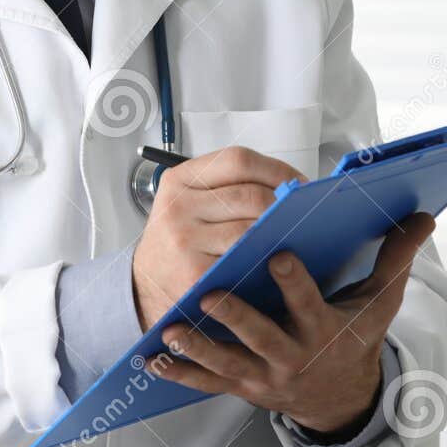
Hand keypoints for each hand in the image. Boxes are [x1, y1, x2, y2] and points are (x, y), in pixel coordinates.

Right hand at [131, 145, 304, 331]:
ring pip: (249, 229)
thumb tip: (291, 187)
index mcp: (180, 179)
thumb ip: (227, 188)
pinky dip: (265, 259)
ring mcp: (185, 241)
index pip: (238, 160)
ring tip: (295, 234)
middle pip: (249, 195)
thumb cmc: (177, 240)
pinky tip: (276, 259)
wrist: (143, 286)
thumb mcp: (188, 202)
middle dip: (284, 205)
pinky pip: (242, 261)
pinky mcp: (195, 274)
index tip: (299, 183)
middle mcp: (178, 206)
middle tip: (304, 213)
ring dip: (279, 232)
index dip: (277, 169)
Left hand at [149, 211, 435, 436]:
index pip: (308, 303)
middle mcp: (293, 355)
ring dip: (199, 348)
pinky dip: (181, 372)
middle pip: (261, 336)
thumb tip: (424, 216)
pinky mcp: (244, 387)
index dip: (294, 282)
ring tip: (173, 328)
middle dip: (236, 318)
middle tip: (211, 294)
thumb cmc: (355, 336)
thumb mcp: (379, 302)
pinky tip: (155, 359)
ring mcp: (265, 374)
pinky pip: (209, 383)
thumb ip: (396, 256)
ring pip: (228, 362)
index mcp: (323, 328)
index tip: (278, 256)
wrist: (341, 396)